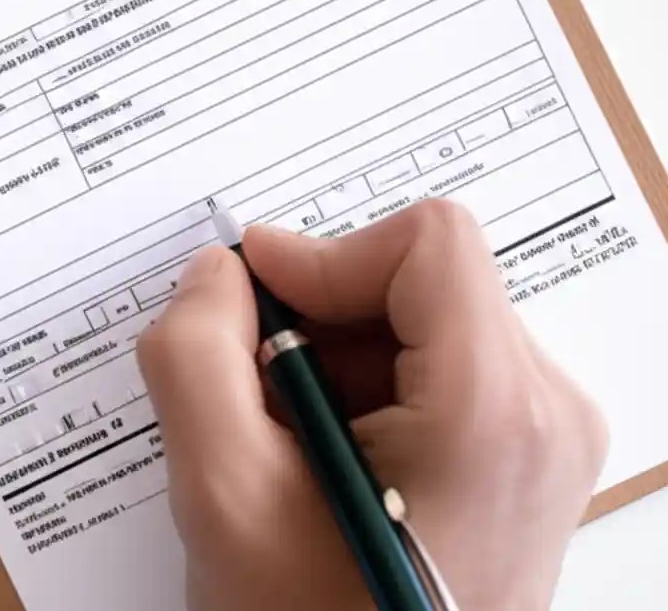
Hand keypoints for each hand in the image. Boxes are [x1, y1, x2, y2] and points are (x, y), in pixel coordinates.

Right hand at [137, 200, 607, 609]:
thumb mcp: (222, 495)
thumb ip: (195, 359)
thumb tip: (216, 276)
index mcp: (493, 411)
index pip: (427, 244)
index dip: (322, 255)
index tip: (251, 301)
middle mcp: (543, 413)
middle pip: (421, 283)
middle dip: (318, 323)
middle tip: (256, 399)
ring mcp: (541, 438)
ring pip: (421, 326)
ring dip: (332, 363)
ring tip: (288, 447)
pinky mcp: (521, 457)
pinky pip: (436, 373)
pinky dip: (361, 393)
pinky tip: (323, 461)